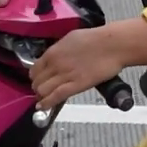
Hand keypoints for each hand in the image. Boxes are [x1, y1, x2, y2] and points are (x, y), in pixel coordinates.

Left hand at [30, 19, 146, 111]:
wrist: (112, 44)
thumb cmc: (97, 39)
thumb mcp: (71, 39)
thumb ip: (60, 50)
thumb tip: (55, 56)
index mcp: (53, 51)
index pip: (34, 69)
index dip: (35, 77)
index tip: (38, 80)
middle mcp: (56, 64)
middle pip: (37, 81)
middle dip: (38, 87)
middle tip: (42, 91)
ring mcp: (65, 75)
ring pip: (43, 90)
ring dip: (42, 96)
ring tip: (45, 99)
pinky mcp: (76, 85)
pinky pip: (55, 96)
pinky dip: (47, 103)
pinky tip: (43, 107)